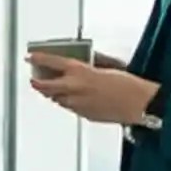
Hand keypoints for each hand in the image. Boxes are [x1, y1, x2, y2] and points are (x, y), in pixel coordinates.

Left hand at [27, 53, 158, 124]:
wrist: (139, 104)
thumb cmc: (127, 84)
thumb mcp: (108, 65)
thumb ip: (92, 62)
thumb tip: (86, 58)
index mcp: (79, 71)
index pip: (51, 62)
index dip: (38, 58)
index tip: (30, 56)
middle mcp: (74, 88)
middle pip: (46, 86)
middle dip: (37, 83)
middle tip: (34, 79)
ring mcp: (77, 103)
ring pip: (57, 99)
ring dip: (53, 93)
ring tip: (52, 88)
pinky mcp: (84, 115)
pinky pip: (70, 107)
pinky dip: (68, 101)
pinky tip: (72, 98)